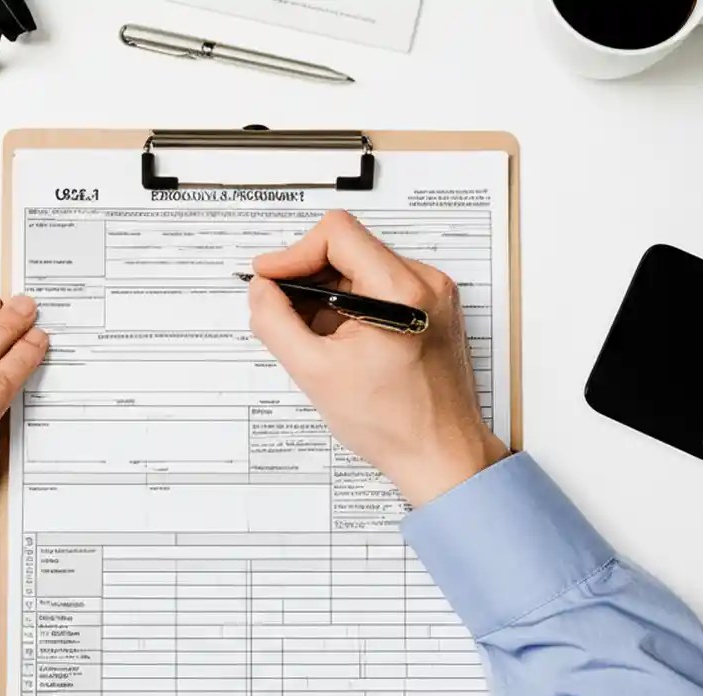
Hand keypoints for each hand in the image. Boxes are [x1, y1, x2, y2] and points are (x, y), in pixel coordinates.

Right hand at [247, 211, 506, 506]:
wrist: (442, 455)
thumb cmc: (396, 424)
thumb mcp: (314, 372)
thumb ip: (275, 322)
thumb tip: (261, 290)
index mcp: (401, 291)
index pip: (336, 233)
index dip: (293, 254)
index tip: (271, 279)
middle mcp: (425, 283)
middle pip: (348, 247)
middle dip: (307, 278)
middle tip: (283, 312)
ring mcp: (433, 295)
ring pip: (362, 267)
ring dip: (328, 294)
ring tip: (317, 337)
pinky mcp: (432, 308)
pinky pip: (380, 287)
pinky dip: (350, 306)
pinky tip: (340, 341)